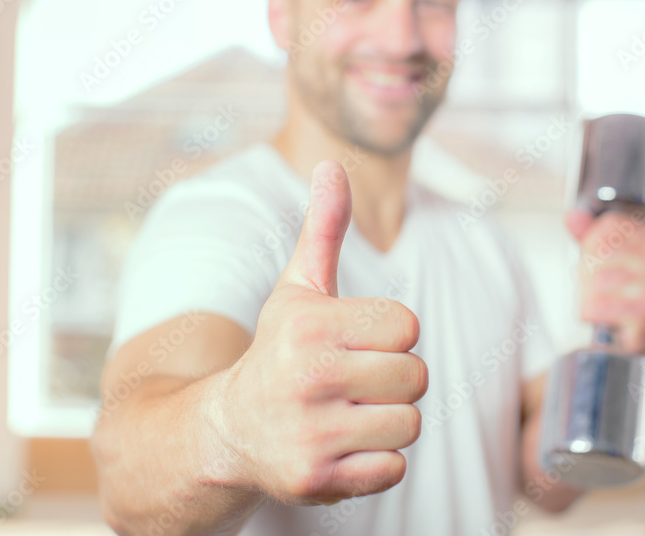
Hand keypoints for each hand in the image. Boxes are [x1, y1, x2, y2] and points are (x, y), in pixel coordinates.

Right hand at [209, 161, 426, 505]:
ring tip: (347, 412)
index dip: (388, 335)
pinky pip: (393, 469)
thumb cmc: (278, 351)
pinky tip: (340, 445)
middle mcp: (307, 376)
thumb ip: (324, 229)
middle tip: (352, 381)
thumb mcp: (298, 289)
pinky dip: (375, 462)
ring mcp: (310, 432)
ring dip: (386, 420)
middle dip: (392, 379)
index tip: (354, 342)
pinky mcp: (315, 479)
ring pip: (409, 424)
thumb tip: (333, 164)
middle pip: (415, 376)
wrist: (228, 430)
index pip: (408, 326)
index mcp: (309, 324)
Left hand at [564, 208, 644, 354]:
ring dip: (587, 294)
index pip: (609, 225)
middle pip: (599, 252)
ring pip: (595, 281)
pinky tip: (599, 314)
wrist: (633, 336)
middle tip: (595, 285)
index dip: (591, 244)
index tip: (596, 258)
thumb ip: (586, 233)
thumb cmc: (617, 290)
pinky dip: (590, 312)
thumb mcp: (600, 255)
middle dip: (586, 271)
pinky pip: (597, 306)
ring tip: (600, 300)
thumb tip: (573, 217)